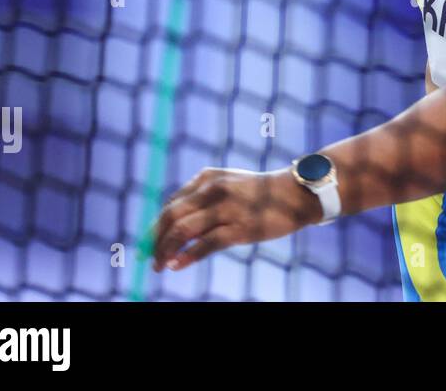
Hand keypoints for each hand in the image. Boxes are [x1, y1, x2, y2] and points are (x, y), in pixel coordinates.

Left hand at [149, 167, 321, 271]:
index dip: (156, 226)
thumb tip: (173, 219)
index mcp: (207, 178)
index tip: (150, 243)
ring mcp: (226, 209)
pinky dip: (186, 257)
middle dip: (154, 240)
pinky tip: (175, 266)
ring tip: (158, 265)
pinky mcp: (240, 228)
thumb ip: (202, 196)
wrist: (296, 193)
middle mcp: (213, 190)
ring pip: (183, 231)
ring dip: (165, 251)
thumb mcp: (229, 183)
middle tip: (148, 257)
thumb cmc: (261, 192)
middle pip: (171, 217)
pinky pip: (205, 245)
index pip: (171, 204)